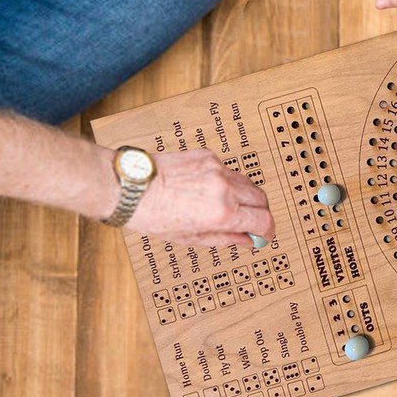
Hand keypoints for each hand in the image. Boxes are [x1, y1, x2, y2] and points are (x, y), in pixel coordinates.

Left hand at [127, 149, 273, 247]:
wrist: (130, 187)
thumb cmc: (151, 215)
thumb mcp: (189, 237)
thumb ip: (224, 238)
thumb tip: (246, 240)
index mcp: (221, 213)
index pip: (264, 220)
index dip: (266, 232)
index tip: (262, 236)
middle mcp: (223, 188)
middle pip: (262, 199)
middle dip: (259, 213)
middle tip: (248, 223)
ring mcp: (217, 169)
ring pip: (248, 183)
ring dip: (245, 197)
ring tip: (226, 208)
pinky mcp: (207, 156)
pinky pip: (229, 171)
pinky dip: (227, 183)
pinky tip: (209, 191)